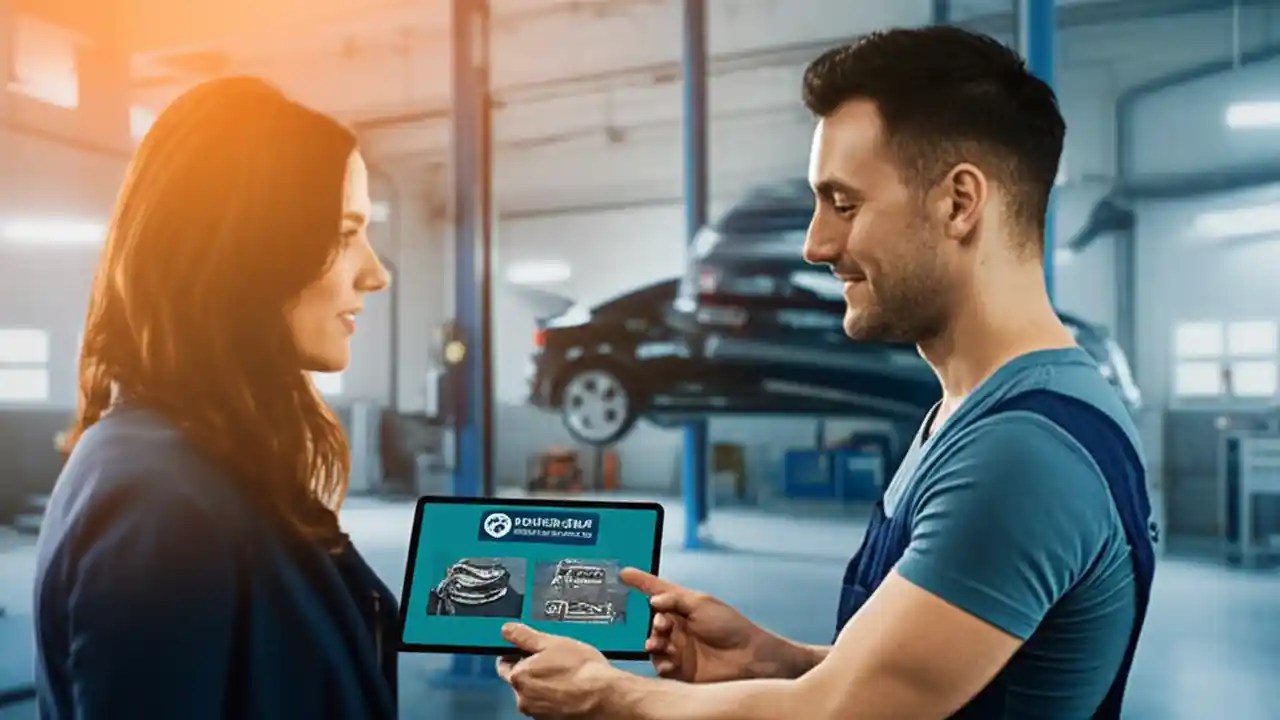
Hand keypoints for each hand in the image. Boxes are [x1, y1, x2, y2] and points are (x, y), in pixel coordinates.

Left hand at [496, 623, 620, 718]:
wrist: (604, 697)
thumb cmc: (581, 670)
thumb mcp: (552, 642)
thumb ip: (524, 636)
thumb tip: (507, 630)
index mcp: (518, 677)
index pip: (504, 663)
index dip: (516, 653)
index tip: (529, 649)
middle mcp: (523, 699)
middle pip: (520, 680)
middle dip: (533, 670)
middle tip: (554, 659)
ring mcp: (538, 713)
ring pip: (535, 693)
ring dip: (545, 684)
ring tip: (566, 674)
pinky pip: (548, 705)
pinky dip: (556, 697)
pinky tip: (571, 688)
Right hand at [620, 568, 770, 682]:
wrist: (747, 658)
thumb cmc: (729, 626)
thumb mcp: (702, 604)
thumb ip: (675, 600)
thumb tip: (652, 601)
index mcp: (684, 606)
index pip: (658, 591)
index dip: (641, 582)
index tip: (624, 573)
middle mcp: (679, 626)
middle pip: (653, 620)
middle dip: (652, 622)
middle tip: (662, 626)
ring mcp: (679, 647)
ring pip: (653, 643)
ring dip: (653, 641)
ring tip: (660, 643)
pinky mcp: (680, 669)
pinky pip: (660, 664)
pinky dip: (660, 662)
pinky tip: (669, 661)